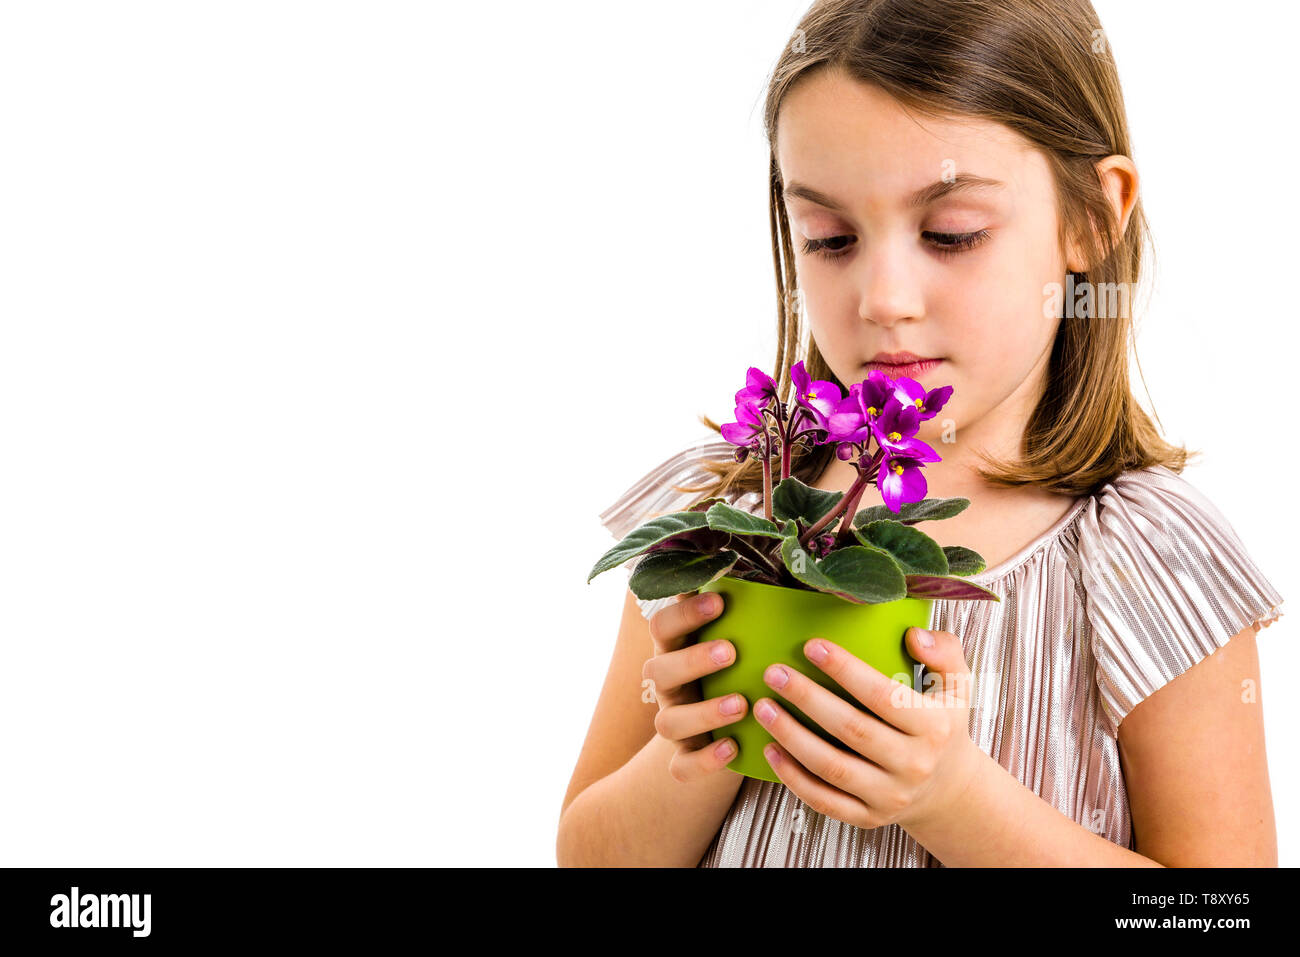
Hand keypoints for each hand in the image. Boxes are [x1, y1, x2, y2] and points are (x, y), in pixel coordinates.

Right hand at [641, 591, 748, 782]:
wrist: (730, 737)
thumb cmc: (743, 674)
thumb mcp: (743, 641)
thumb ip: (752, 612)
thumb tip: (793, 569)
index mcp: (677, 651)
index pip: (663, 625)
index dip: (684, 612)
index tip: (720, 600)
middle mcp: (669, 687)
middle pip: (657, 670)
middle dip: (692, 659)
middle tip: (731, 651)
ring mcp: (675, 725)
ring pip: (667, 722)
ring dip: (703, 712)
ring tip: (741, 705)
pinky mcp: (685, 760)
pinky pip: (681, 767)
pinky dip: (703, 760)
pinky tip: (732, 749)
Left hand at [752, 626, 981, 830]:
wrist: (948, 791)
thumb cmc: (941, 726)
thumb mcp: (958, 687)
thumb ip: (944, 653)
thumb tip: (915, 634)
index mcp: (934, 728)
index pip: (884, 696)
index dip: (846, 670)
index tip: (812, 645)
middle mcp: (913, 765)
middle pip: (851, 730)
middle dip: (807, 698)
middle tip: (774, 673)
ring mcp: (889, 796)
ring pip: (831, 767)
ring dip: (791, 736)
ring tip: (762, 707)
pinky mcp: (867, 818)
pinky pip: (823, 800)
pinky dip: (793, 777)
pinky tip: (770, 749)